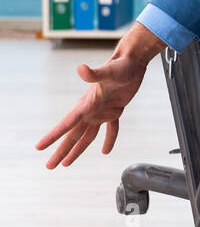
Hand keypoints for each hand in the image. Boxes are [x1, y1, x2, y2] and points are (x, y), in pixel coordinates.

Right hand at [35, 52, 147, 169]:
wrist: (132, 60)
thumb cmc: (120, 65)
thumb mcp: (109, 72)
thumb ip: (94, 73)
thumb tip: (81, 68)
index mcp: (86, 104)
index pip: (66, 124)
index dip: (53, 136)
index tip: (40, 147)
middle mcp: (90, 110)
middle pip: (73, 135)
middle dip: (61, 151)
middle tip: (49, 166)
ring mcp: (102, 111)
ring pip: (87, 136)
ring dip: (77, 150)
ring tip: (66, 163)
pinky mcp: (115, 110)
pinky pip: (110, 129)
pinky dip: (108, 140)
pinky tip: (105, 151)